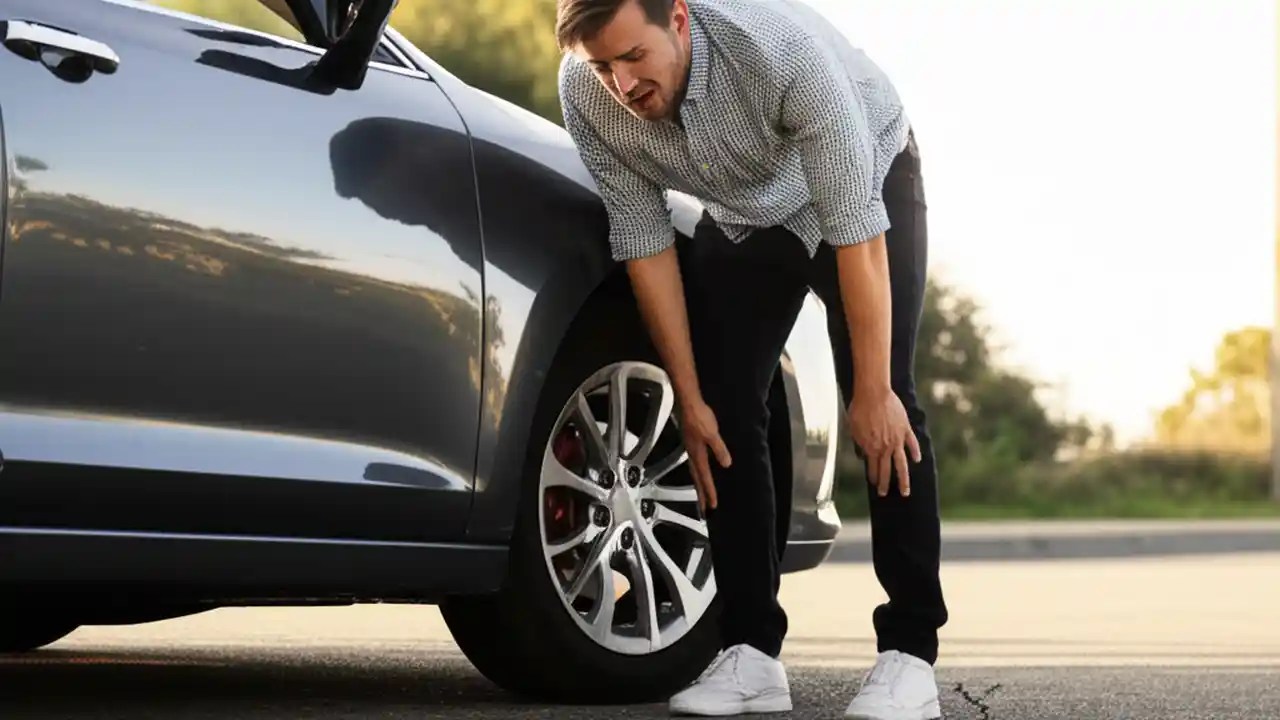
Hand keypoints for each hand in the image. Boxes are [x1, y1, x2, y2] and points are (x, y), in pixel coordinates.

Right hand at [677, 398, 731, 514]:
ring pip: (694, 470)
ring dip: (698, 483)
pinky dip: (697, 470)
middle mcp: (692, 453)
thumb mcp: (712, 434)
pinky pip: (694, 461)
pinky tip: (699, 467)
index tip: (712, 505)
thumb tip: (726, 464)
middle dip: (701, 492)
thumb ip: (719, 449)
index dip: (709, 491)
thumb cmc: (700, 417)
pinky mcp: (690, 441)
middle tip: (703, 507)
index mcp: (697, 454)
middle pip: (696, 477)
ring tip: (701, 492)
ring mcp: (690, 447)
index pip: (704, 477)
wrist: (688, 403)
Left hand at [848, 387, 921, 496]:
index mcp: (871, 448)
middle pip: (886, 470)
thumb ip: (859, 444)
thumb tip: (862, 456)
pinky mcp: (905, 429)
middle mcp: (885, 447)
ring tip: (905, 491)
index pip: (873, 468)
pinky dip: (915, 452)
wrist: (873, 393)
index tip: (874, 484)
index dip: (873, 477)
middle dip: (885, 484)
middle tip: (885, 494)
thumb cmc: (860, 409)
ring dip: (903, 479)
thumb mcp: (853, 429)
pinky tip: (917, 460)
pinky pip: (912, 443)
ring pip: (902, 464)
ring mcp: (897, 439)